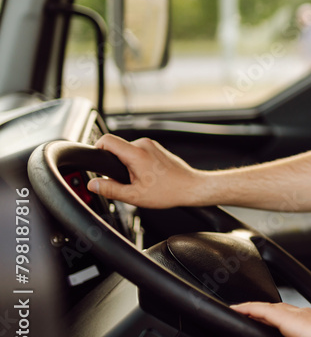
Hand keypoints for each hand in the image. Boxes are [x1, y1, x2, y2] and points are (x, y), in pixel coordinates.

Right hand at [86, 134, 204, 207]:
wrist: (190, 187)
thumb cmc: (168, 191)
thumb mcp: (134, 196)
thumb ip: (110, 189)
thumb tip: (93, 185)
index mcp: (136, 153)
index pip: (107, 140)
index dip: (96, 149)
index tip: (97, 162)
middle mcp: (144, 144)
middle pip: (116, 147)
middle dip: (114, 163)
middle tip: (122, 180)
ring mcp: (151, 145)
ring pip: (127, 151)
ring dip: (126, 164)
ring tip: (137, 180)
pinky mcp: (156, 148)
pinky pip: (138, 152)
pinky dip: (136, 163)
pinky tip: (145, 177)